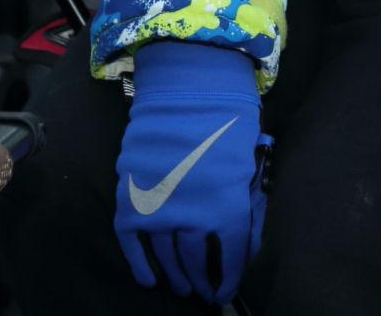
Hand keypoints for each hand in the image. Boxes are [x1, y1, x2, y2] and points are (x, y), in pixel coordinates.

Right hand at [112, 43, 268, 302]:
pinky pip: (133, 242)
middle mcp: (191, 216)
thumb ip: (247, 204)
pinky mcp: (130, 200)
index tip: (226, 292)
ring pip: (167, 255)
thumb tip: (247, 240)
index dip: (230, 277)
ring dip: (176, 275)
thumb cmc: (230, 120)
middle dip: (202, 280)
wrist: (189, 88)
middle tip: (203, 292)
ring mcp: (157, 210)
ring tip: (183, 288)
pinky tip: (150, 279)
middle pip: (197, 261)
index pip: (231, 256)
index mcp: (228, 207)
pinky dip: (140, 263)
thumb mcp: (251, 164)